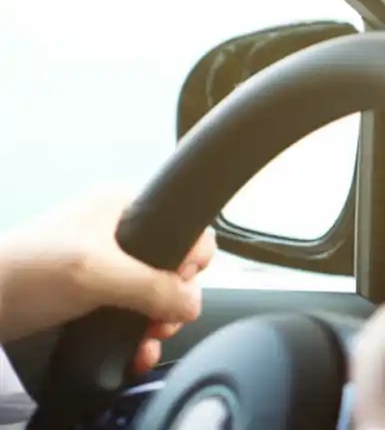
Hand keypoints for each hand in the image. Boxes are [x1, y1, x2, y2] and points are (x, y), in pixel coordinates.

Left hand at [0, 189, 215, 372]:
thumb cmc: (20, 271)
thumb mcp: (97, 272)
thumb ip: (152, 286)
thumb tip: (191, 303)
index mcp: (125, 208)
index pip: (185, 228)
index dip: (190, 261)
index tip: (178, 286)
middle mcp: (119, 234)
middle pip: (174, 267)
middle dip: (174, 300)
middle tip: (161, 319)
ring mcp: (106, 266)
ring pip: (155, 295)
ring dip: (158, 322)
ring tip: (147, 338)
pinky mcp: (92, 297)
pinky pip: (132, 314)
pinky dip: (139, 335)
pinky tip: (136, 349)